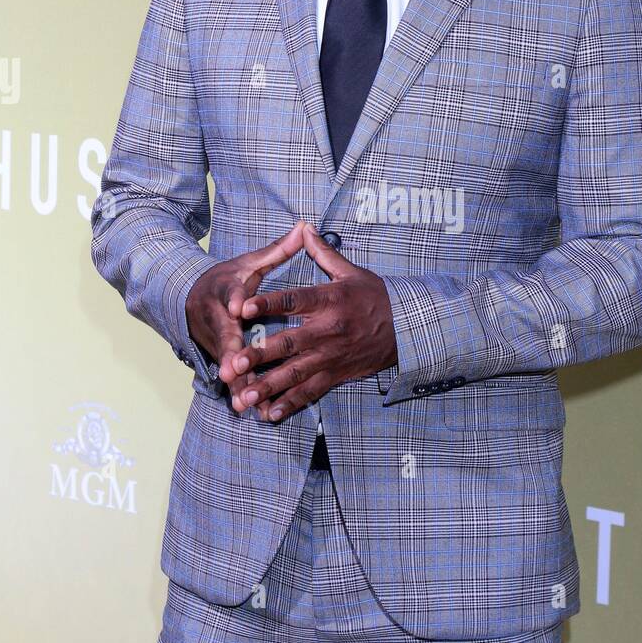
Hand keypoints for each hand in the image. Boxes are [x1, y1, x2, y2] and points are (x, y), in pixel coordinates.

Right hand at [184, 222, 307, 396]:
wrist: (190, 298)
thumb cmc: (228, 280)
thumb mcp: (249, 264)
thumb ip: (277, 251)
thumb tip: (303, 228)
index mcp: (225, 291)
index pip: (229, 294)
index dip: (234, 301)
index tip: (239, 309)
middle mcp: (218, 319)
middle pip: (224, 338)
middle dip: (229, 355)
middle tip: (233, 370)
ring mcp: (217, 342)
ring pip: (227, 363)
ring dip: (236, 383)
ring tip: (244, 401)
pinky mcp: (221, 358)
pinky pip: (232, 377)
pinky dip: (241, 392)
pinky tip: (253, 410)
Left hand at [224, 222, 397, 421]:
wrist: (408, 328)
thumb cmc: (377, 297)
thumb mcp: (352, 272)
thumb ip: (323, 253)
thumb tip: (303, 228)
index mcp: (330, 301)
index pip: (294, 300)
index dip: (267, 304)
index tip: (241, 307)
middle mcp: (328, 331)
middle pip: (289, 344)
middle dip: (259, 356)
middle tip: (233, 364)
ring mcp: (331, 356)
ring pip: (295, 374)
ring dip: (267, 386)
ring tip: (243, 397)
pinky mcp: (336, 375)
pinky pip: (311, 392)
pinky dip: (290, 404)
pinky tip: (269, 414)